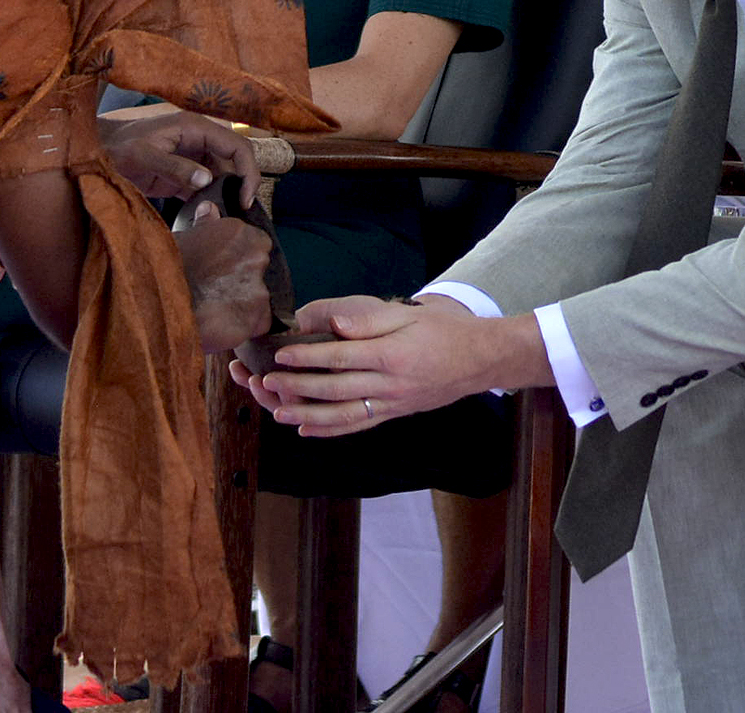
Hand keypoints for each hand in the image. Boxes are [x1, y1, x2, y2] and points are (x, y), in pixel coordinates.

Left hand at [100, 111, 260, 205]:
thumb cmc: (117, 147)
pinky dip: (210, 202)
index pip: (237, 146)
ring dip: (226, 196)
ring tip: (225, 219)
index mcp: (196, 128)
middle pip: (235, 162)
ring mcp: (192, 158)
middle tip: (239, 214)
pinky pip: (206, 188)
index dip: (248, 171)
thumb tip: (207, 180)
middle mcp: (199, 141)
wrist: (95, 153)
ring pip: (223, 177)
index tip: (246, 199)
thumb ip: (174, 167)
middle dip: (242, 186)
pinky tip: (209, 218)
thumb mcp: (143, 156)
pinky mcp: (183, 175)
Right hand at [172, 209, 271, 351]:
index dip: (238, 260)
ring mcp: (259, 288)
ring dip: (242, 305)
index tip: (221, 270)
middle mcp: (255, 256)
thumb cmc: (162, 269)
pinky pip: (258, 324)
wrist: (156, 305)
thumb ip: (203, 225)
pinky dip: (244, 327)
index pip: (254, 244)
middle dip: (242, 281)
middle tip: (216, 292)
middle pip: (259, 271)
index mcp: (239, 231)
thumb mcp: (180, 238)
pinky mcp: (257, 317)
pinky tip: (220, 327)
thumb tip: (209, 208)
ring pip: (257, 298)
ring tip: (214, 312)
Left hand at [237, 295, 550, 436]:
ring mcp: (391, 403)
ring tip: (276, 411)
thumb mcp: (410, 314)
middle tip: (265, 382)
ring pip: (342, 415)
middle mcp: (390, 385)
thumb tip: (335, 323)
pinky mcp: (394, 413)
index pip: (340, 357)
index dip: (307, 357)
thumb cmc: (444, 329)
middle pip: (335, 389)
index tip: (279, 354)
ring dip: (306, 414)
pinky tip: (306, 430)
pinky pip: (358, 425)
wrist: (480, 359)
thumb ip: (371, 320)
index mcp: (391, 355)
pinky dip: (330, 431)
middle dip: (296, 387)